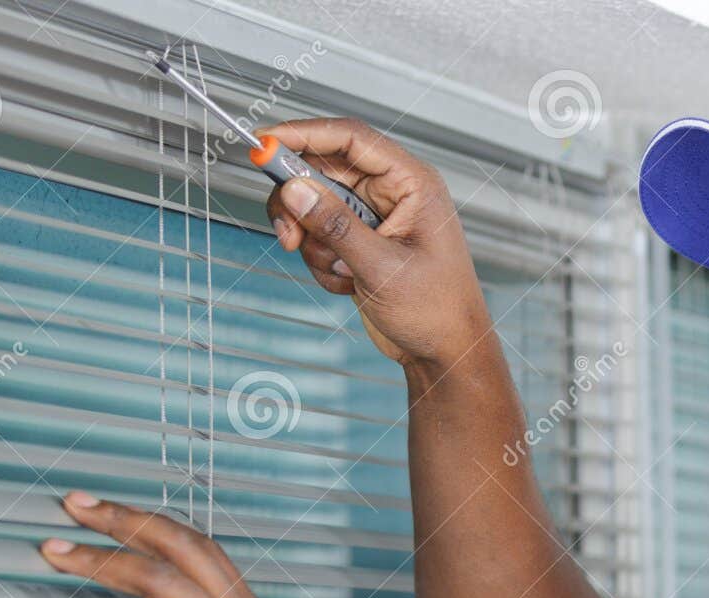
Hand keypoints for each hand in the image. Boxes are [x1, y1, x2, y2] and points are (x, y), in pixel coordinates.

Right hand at [261, 117, 492, 368]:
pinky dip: (321, 261)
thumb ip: (335, 226)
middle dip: (299, 204)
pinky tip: (347, 283)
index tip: (264, 142)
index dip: (304, 133)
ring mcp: (374, 218)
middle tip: (288, 234)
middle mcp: (392, 194)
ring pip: (315, 206)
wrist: (444, 353)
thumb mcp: (381, 267)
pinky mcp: (359, 241)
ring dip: (313, 241)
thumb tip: (295, 190)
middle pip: (323, 171)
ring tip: (335, 271)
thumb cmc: (437, 311)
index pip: (351, 139)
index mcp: (412, 184)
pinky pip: (320, 235)